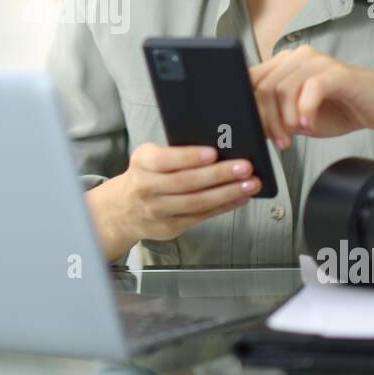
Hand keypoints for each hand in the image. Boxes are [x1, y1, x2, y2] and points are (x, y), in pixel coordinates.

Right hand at [87, 143, 262, 259]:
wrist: (123, 210)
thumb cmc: (145, 176)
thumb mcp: (149, 157)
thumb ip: (175, 154)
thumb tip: (219, 147)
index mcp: (142, 163)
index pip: (165, 160)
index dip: (190, 157)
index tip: (213, 152)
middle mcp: (146, 188)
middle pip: (186, 182)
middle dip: (219, 175)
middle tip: (244, 167)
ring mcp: (158, 210)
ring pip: (197, 202)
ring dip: (228, 193)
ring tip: (250, 184)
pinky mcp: (170, 227)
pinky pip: (201, 216)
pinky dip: (224, 206)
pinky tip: (240, 198)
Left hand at [248, 45, 373, 147]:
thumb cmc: (340, 110)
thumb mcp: (299, 118)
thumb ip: (275, 117)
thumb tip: (249, 125)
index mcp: (284, 64)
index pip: (251, 80)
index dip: (248, 107)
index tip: (254, 132)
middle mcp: (298, 57)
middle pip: (264, 86)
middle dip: (267, 119)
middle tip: (280, 141)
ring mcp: (318, 61)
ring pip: (283, 89)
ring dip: (284, 120)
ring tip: (292, 139)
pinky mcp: (337, 72)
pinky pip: (311, 88)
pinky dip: (305, 111)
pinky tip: (309, 126)